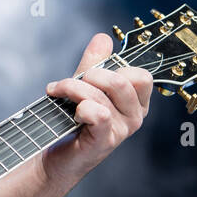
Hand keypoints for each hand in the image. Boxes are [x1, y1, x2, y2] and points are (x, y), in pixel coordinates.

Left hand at [40, 33, 152, 183]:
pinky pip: (99, 114)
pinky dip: (80, 106)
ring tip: (57, 92)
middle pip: (123, 80)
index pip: (141, 75)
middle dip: (91, 74)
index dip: (114, 67)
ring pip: (103, 95)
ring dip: (73, 87)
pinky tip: (70, 112)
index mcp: (135, 101)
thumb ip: (94, 63)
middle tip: (70, 82)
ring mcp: (122, 131)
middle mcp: (134, 116)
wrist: (55, 157)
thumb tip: (103, 38)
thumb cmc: (72, 122)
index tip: (89, 71)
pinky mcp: (105, 141)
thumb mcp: (84, 87)